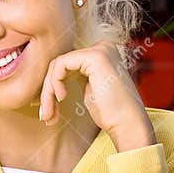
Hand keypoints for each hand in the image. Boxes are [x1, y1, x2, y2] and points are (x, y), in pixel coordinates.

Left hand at [38, 41, 156, 151]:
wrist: (128, 124)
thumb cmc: (111, 113)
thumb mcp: (89, 89)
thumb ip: (75, 77)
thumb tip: (49, 79)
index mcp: (102, 54)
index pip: (66, 64)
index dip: (51, 87)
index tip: (47, 112)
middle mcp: (102, 47)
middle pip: (60, 65)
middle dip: (48, 92)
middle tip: (45, 116)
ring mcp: (100, 50)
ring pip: (57, 66)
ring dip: (48, 92)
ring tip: (49, 114)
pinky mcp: (95, 56)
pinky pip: (60, 65)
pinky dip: (54, 84)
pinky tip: (62, 98)